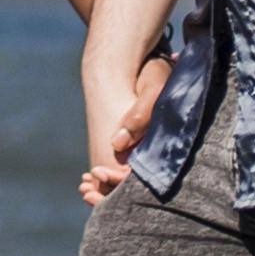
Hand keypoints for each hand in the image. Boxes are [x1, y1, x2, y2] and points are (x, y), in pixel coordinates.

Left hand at [80, 54, 172, 207]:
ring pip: (127, 185)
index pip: (146, 177)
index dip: (121, 182)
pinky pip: (124, 175)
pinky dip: (106, 182)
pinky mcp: (140, 151)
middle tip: (84, 189)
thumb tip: (118, 144)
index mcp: (170, 143)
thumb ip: (140, 114)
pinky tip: (87, 181)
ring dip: (105, 191)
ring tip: (83, 187)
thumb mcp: (153, 87)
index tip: (97, 172)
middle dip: (108, 193)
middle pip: (136, 187)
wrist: (149, 62)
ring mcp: (150, 153)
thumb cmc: (155, 72)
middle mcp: (162, 152)